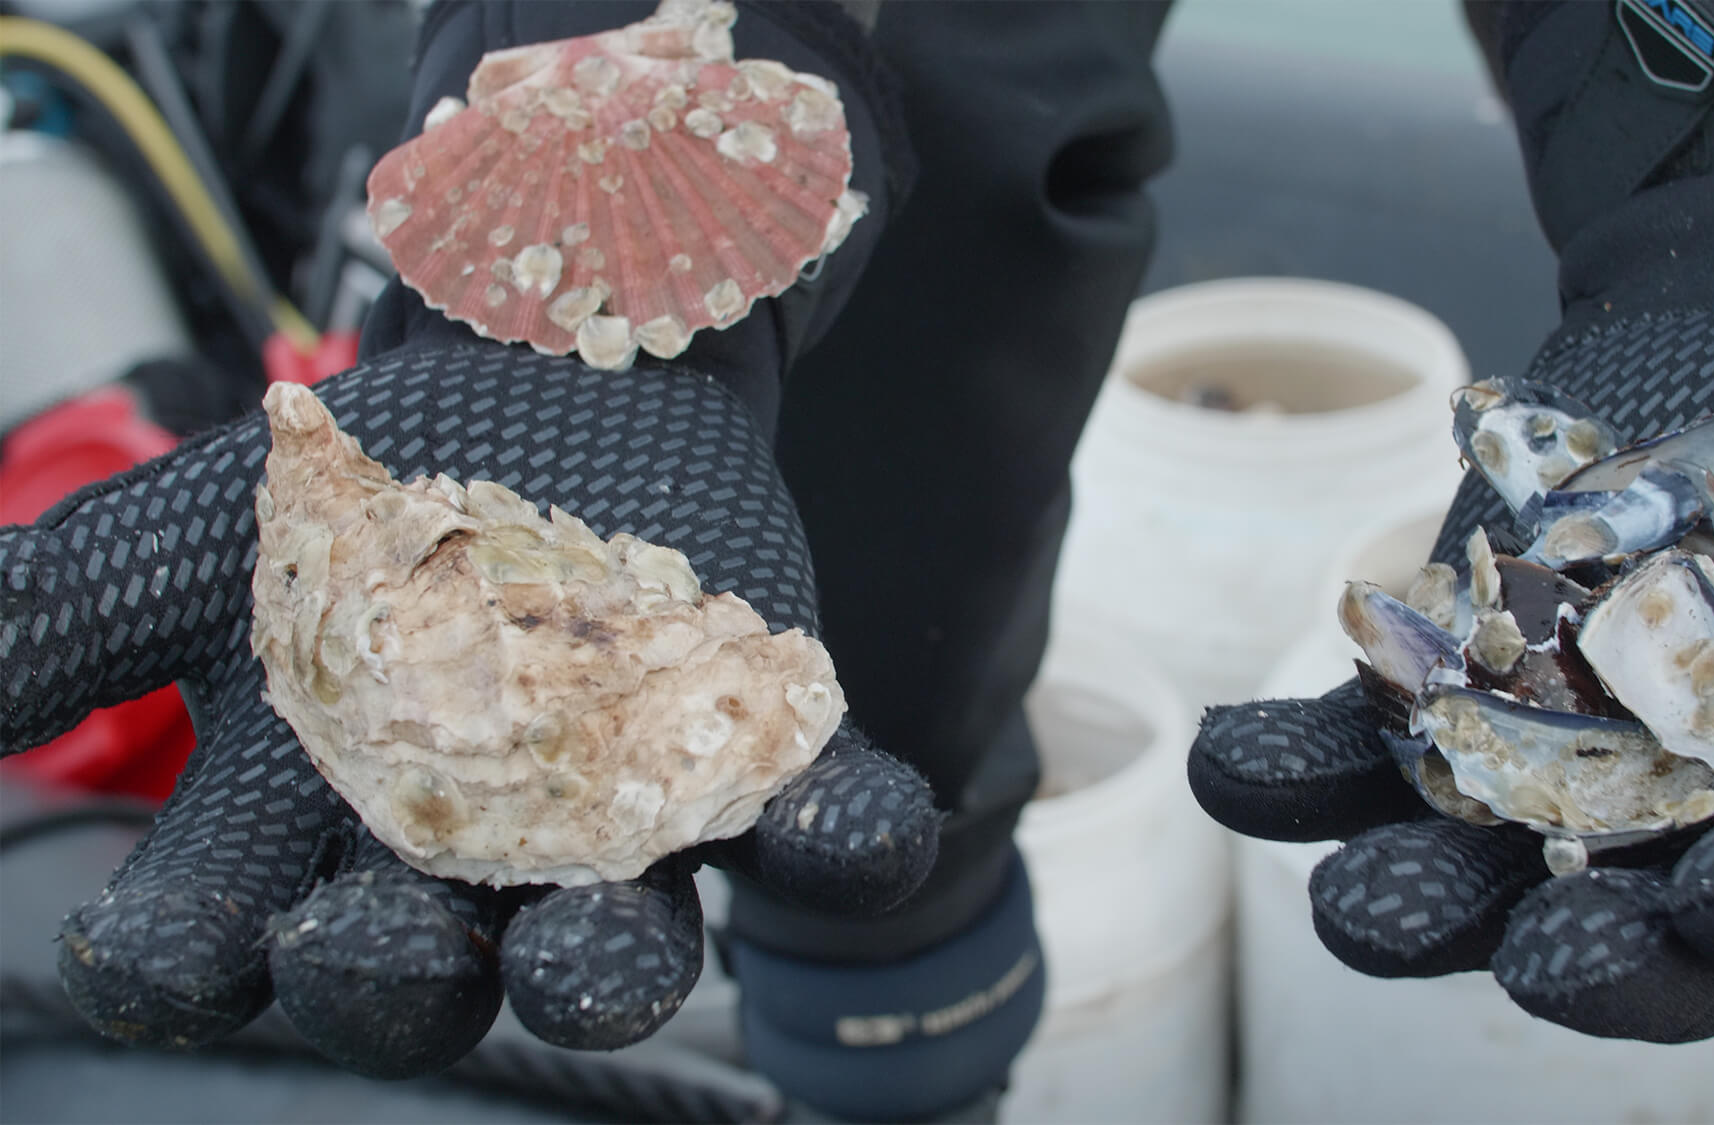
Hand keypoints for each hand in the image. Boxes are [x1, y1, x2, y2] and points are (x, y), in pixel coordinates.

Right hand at [1, 345, 939, 1075]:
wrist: (559, 367)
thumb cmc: (378, 477)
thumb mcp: (208, 532)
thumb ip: (64, 612)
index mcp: (316, 836)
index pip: (227, 938)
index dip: (189, 959)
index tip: (160, 949)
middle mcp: (472, 863)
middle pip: (423, 971)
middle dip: (391, 974)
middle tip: (366, 945)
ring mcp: (630, 820)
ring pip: (618, 938)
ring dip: (602, 962)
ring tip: (589, 954)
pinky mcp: (763, 756)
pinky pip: (818, 833)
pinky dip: (841, 839)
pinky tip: (845, 826)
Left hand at [1189, 305, 1713, 1040]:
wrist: (1711, 322)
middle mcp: (1696, 815)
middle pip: (1657, 936)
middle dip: (1597, 957)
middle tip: (1535, 956)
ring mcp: (1557, 774)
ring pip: (1490, 875)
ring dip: (1420, 899)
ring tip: (1354, 905)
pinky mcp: (1449, 708)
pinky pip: (1362, 762)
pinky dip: (1297, 771)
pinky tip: (1234, 765)